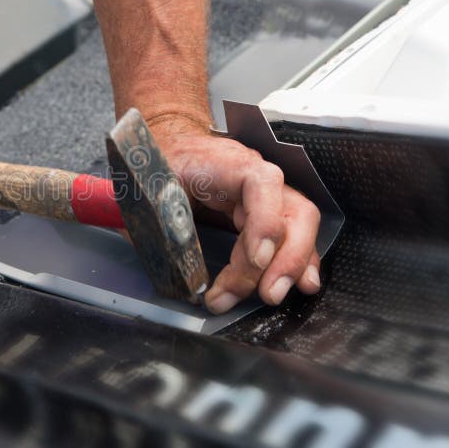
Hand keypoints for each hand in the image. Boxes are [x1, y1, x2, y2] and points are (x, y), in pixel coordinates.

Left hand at [149, 117, 321, 313]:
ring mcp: (262, 194)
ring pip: (298, 226)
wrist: (161, 152)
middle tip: (267, 293)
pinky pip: (289, 235)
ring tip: (272, 295)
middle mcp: (252, 175)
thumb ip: (164, 222)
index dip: (265, 222)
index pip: (260, 183)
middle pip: (292, 210)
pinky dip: (296, 262)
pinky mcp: (262, 212)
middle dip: (286, 256)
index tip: (256, 259)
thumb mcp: (149, 189)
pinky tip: (299, 284)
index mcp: (223, 162)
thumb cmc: (155, 167)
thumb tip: (183, 271)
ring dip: (292, 265)